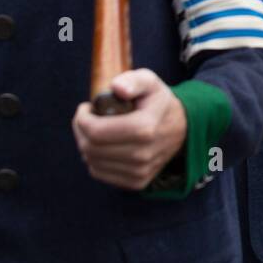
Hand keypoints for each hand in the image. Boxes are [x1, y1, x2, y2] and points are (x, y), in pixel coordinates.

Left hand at [73, 69, 187, 190]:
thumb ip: (133, 80)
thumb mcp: (150, 82)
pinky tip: (103, 146)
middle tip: (86, 118)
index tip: (86, 108)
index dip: (82, 119)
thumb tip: (116, 88)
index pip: (96, 132)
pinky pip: (99, 173)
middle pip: (90, 148)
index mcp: (145, 128)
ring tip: (95, 130)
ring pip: (92, 162)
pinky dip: (94, 159)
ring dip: (86, 145)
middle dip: (80, 131)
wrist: (182, 128)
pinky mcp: (137, 182)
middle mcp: (142, 154)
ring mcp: (140, 171)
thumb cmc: (158, 102)